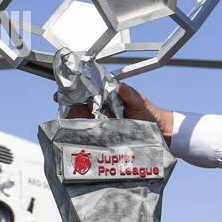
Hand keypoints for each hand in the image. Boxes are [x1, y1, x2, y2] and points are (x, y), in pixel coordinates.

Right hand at [57, 83, 175, 142]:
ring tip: (68, 117)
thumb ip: (131, 95)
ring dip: (74, 116)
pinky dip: (81, 130)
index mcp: (110, 96)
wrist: (160, 133)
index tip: (65, 88)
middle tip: (61, 102)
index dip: (76, 88)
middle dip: (70, 102)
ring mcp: (102, 122)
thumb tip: (121, 86)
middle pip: (81, 103)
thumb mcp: (140, 103)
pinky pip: (89, 131)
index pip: (90, 89)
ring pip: (82, 117)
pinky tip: (75, 130)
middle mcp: (103, 108)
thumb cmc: (150, 115)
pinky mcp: (104, 135)